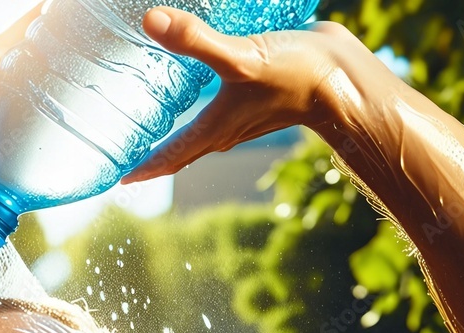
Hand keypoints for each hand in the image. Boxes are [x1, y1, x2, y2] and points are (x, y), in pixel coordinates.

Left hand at [123, 8, 356, 183]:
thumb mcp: (241, 57)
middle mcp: (224, 130)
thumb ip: (195, 41)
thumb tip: (151, 21)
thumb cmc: (295, 77)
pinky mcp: (255, 94)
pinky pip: (218, 110)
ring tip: (153, 129)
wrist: (342, 78)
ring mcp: (241, 115)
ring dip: (177, 136)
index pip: (169, 157)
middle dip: (155, 159)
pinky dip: (200, 109)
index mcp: (214, 130)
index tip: (121, 180)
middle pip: (181, 152)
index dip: (144, 168)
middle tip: (129, 162)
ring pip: (199, 133)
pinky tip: (196, 90)